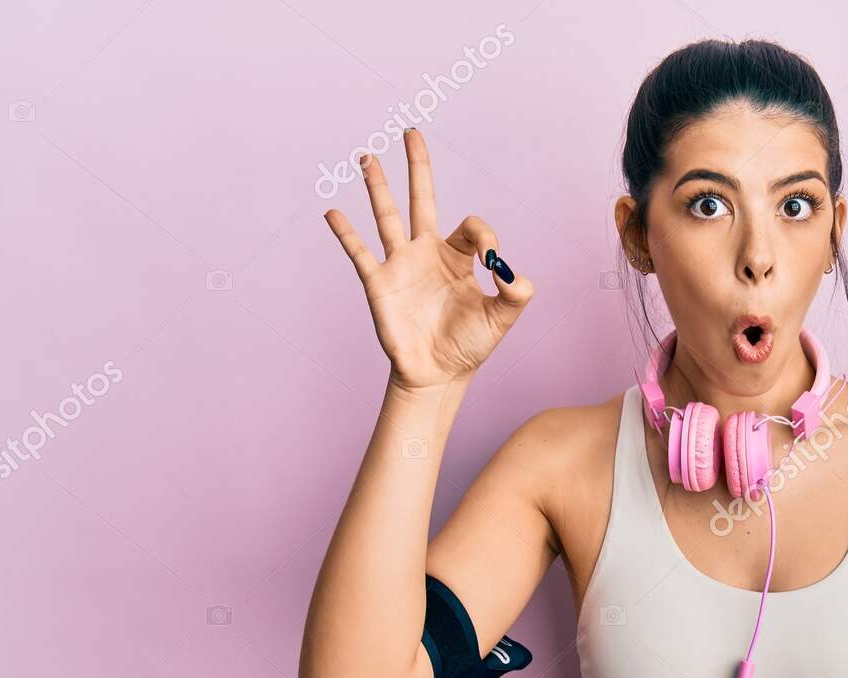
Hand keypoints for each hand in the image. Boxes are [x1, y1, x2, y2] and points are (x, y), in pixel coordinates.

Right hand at [324, 128, 533, 395]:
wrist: (438, 374)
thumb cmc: (469, 345)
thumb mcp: (501, 319)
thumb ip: (515, 294)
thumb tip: (512, 272)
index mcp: (458, 257)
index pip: (470, 227)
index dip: (485, 238)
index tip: (492, 261)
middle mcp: (427, 252)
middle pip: (422, 199)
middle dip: (418, 166)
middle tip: (412, 132)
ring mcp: (401, 265)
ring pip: (387, 216)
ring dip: (377, 186)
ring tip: (367, 157)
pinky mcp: (379, 283)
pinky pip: (359, 252)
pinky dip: (346, 233)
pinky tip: (332, 212)